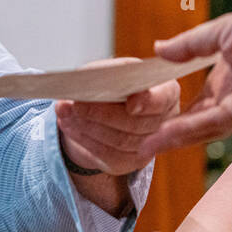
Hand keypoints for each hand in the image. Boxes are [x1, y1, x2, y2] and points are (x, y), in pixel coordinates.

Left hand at [55, 58, 179, 175]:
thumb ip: (106, 73)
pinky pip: (108, 154)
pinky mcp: (131, 161)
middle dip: (102, 114)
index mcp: (167, 91)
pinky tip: (68, 124)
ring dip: (88, 126)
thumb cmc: (113, 83)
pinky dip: (84, 138)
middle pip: (137, 123)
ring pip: (120, 140)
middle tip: (75, 104)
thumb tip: (88, 82)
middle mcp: (165, 120)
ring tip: (64, 112)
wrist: (107, 106)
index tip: (131, 103)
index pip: (162, 98)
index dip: (148, 102)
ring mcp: (151, 144)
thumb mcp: (111, 71)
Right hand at [135, 0, 231, 161]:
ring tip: (148, 146)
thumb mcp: (219, 32)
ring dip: (176, 138)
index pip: (195, 108)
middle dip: (169, 137)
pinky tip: (170, 132)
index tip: (147, 124)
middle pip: (197, 125)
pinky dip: (192, 128)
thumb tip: (158, 49)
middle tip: (142, 147)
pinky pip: (217, 121)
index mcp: (227, 82)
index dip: (172, 117)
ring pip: (204, 129)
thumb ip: (189, 45)